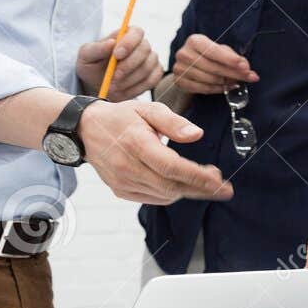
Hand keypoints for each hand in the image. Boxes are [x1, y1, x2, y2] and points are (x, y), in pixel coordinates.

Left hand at [76, 26, 162, 100]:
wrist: (97, 83)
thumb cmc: (92, 65)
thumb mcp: (86, 55)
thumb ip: (97, 48)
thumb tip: (111, 43)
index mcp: (127, 34)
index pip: (136, 32)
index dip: (129, 43)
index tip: (116, 55)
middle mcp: (143, 45)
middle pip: (145, 50)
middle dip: (129, 65)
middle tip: (113, 77)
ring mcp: (151, 60)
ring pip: (147, 68)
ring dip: (129, 80)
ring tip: (113, 87)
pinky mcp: (154, 75)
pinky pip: (151, 81)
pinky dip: (135, 89)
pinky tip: (122, 92)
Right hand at [76, 100, 232, 205]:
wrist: (85, 129)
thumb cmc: (122, 117)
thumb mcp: (148, 108)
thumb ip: (174, 121)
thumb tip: (197, 135)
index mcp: (136, 144)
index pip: (171, 167)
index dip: (197, 176)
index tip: (220, 181)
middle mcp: (126, 166)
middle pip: (170, 186)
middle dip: (200, 188)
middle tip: (223, 187)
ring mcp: (121, 181)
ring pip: (163, 195)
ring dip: (188, 191)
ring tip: (207, 182)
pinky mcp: (120, 189)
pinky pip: (152, 198)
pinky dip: (171, 194)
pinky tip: (183, 184)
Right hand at [167, 33, 256, 96]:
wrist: (188, 67)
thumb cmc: (209, 56)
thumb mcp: (221, 51)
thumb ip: (234, 57)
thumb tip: (246, 68)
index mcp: (195, 41)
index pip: (214, 51)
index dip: (230, 60)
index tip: (245, 67)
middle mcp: (184, 53)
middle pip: (213, 67)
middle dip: (235, 73)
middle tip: (250, 77)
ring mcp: (179, 68)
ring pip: (209, 79)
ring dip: (227, 82)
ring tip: (238, 81)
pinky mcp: (179, 81)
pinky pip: (203, 88)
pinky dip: (218, 89)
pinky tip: (227, 87)